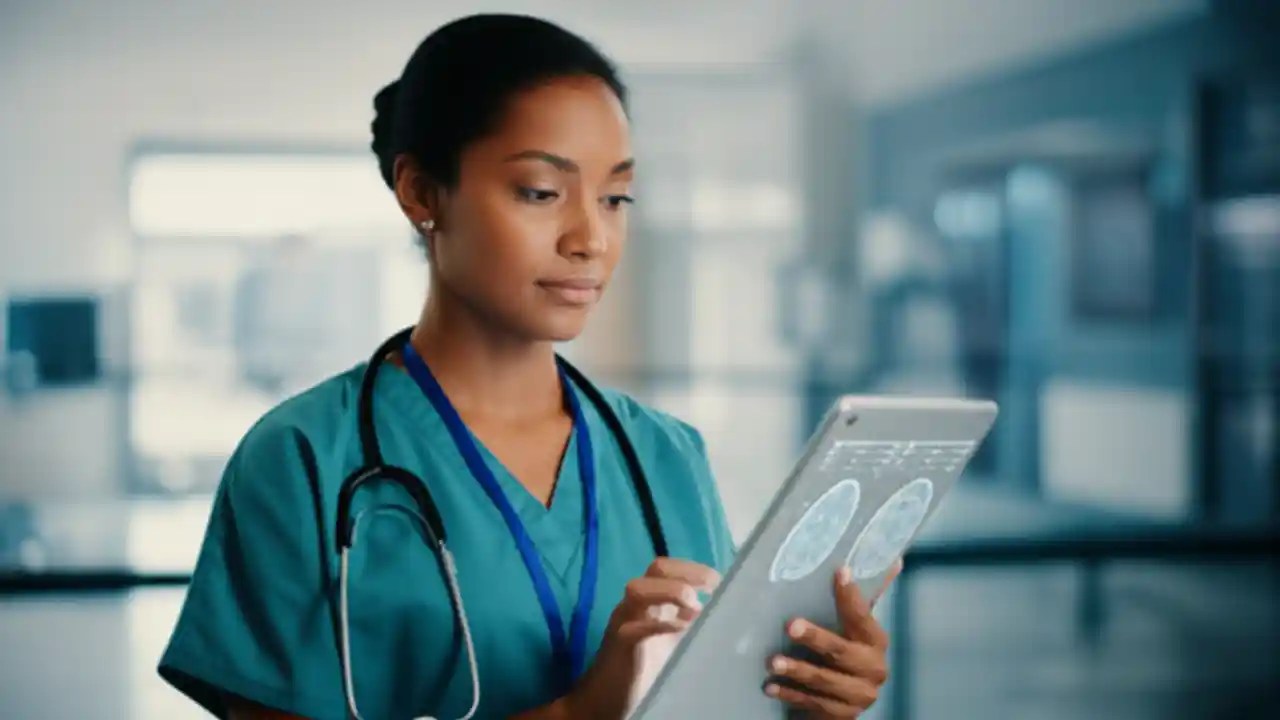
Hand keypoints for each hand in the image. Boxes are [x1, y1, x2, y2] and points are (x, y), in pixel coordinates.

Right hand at [562, 558, 720, 719]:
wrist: (608, 697)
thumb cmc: (646, 667)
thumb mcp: (676, 639)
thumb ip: (693, 622)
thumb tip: (722, 607)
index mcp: (653, 600)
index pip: (673, 568)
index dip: (698, 570)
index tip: (721, 582)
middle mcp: (638, 604)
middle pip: (657, 568)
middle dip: (688, 573)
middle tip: (711, 590)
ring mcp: (625, 621)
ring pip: (637, 589)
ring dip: (671, 592)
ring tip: (694, 607)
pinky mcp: (621, 645)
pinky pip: (634, 628)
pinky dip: (660, 625)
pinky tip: (680, 630)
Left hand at [764, 559, 900, 717]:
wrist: (848, 700)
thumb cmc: (847, 651)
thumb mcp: (855, 626)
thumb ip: (862, 599)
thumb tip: (894, 558)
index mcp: (876, 641)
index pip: (863, 615)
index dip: (851, 595)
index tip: (838, 572)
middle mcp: (874, 669)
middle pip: (842, 652)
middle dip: (816, 639)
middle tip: (791, 625)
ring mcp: (860, 696)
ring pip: (825, 681)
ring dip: (797, 670)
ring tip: (772, 662)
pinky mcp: (842, 715)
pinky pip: (812, 704)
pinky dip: (790, 694)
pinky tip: (770, 686)